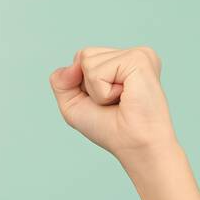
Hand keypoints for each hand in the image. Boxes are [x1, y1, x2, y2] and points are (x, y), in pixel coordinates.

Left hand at [48, 46, 178, 163]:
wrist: (134, 145)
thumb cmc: (110, 128)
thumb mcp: (73, 105)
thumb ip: (60, 81)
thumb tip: (72, 64)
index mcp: (121, 61)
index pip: (81, 58)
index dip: (81, 85)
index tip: (105, 101)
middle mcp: (131, 54)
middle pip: (82, 55)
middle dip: (87, 85)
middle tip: (113, 101)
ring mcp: (137, 54)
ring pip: (87, 61)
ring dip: (96, 90)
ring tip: (120, 100)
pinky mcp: (139, 59)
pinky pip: (97, 71)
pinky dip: (102, 92)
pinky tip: (125, 97)